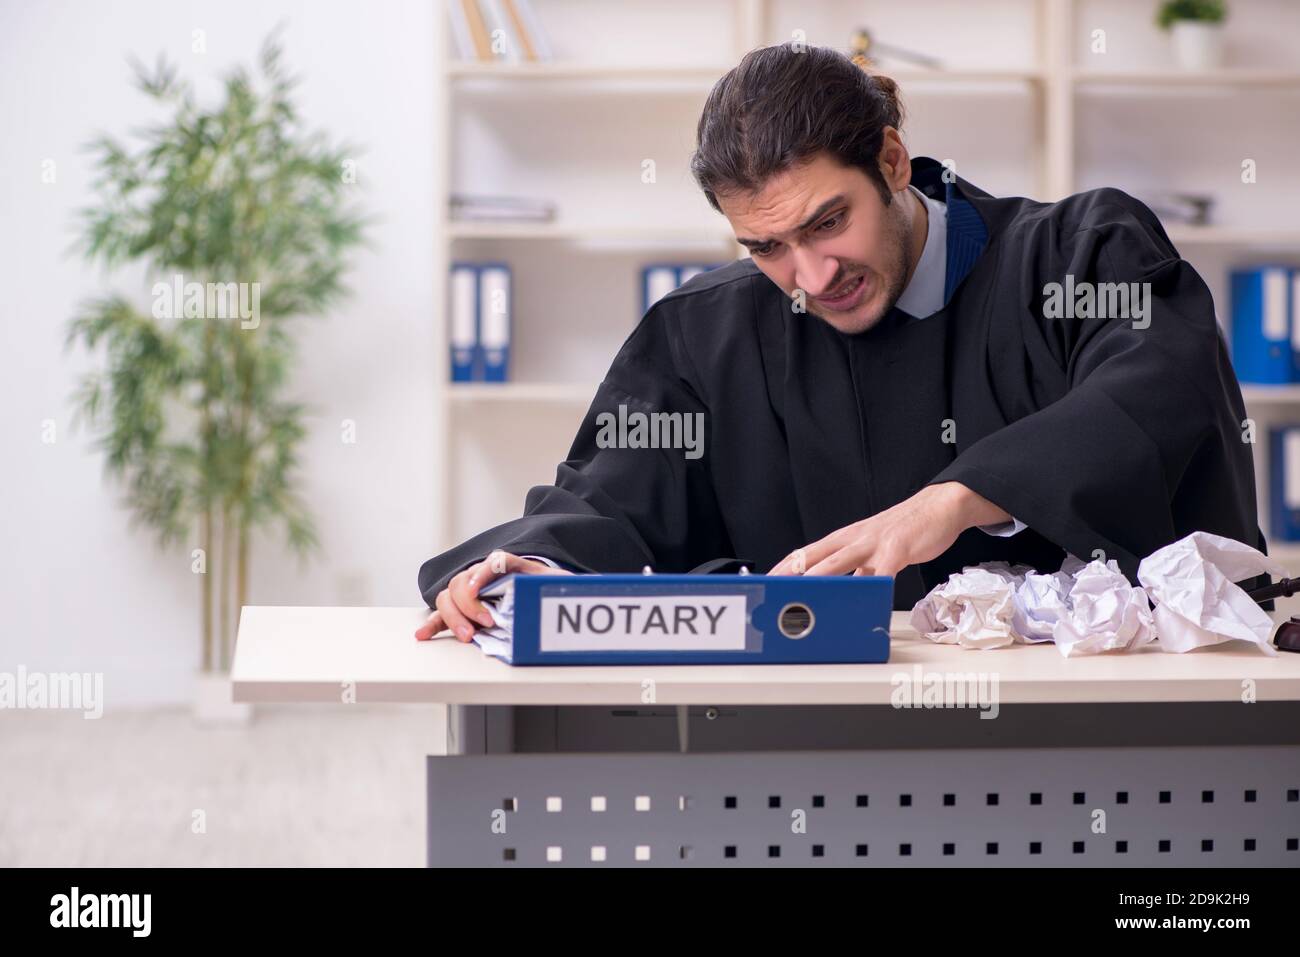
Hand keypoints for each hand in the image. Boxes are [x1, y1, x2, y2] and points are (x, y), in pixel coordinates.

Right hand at [414, 551, 570, 641]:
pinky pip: (442, 613)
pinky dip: (433, 624)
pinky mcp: (462, 609)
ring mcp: (469, 591)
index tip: (479, 592)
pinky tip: (423, 634)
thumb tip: (561, 589)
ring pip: (448, 596)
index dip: (483, 576)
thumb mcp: (554, 582)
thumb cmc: (544, 587)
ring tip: (466, 635)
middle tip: (485, 623)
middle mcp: (482, 575)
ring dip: (453, 616)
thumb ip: (554, 583)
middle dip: (469, 605)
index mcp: (506, 565)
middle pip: (463, 581)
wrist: (536, 589)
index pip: (494, 563)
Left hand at [767, 482, 1009, 577]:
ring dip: (821, 577)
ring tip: (804, 594)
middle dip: (793, 573)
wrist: (938, 507)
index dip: (785, 567)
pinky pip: (882, 570)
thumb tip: (843, 595)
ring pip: (840, 561)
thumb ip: (857, 572)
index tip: (767, 582)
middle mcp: (854, 538)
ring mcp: (874, 542)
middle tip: (774, 590)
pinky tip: (865, 599)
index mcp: (845, 538)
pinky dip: (872, 585)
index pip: (806, 553)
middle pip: (816, 556)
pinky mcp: (897, 548)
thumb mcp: (873, 551)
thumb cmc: (905, 530)